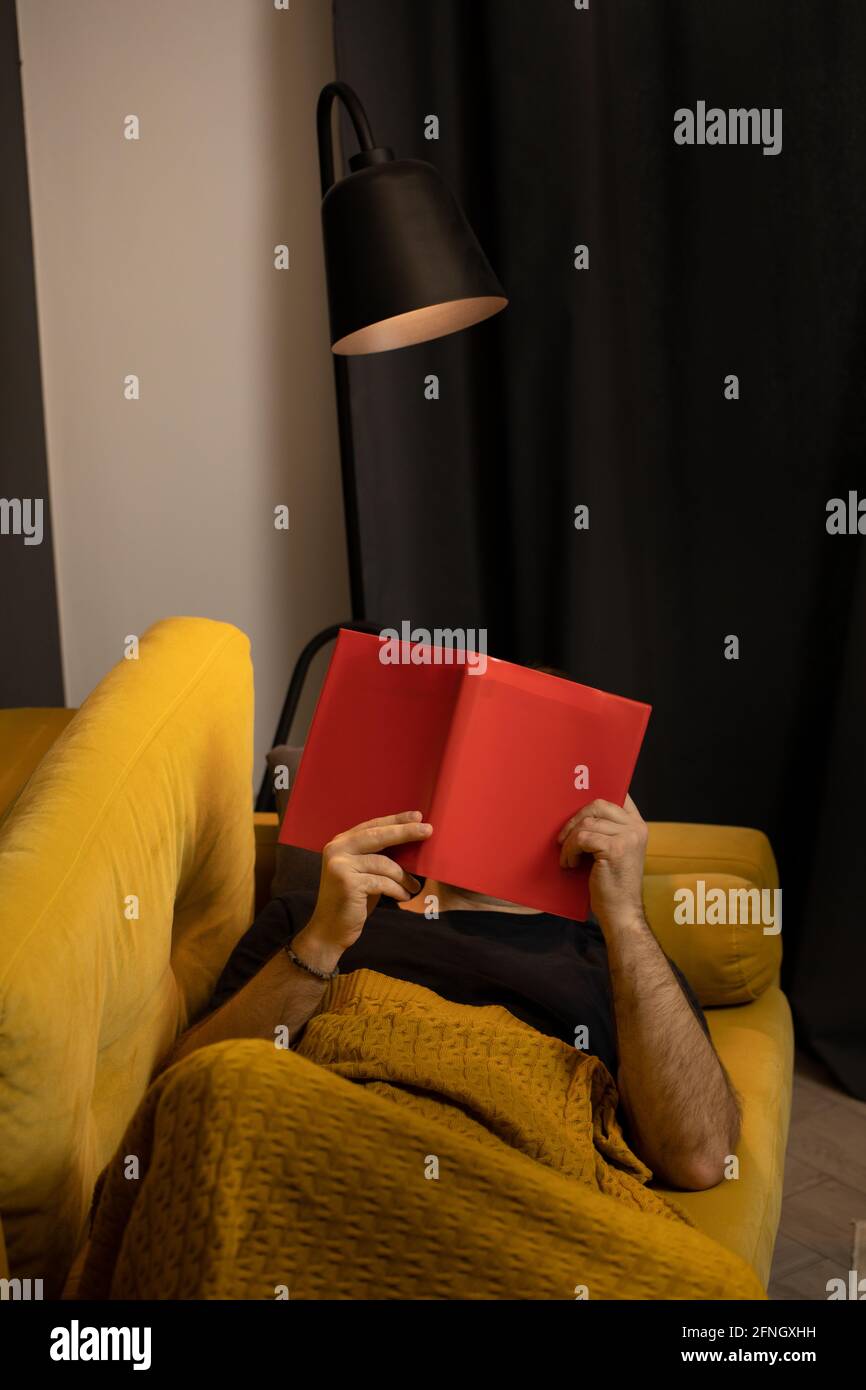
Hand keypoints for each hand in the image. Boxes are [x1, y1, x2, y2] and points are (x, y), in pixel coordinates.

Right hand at [298, 812, 431, 968]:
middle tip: (428, 830)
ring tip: (415, 886)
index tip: (417, 817)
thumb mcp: (364, 873)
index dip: (395, 820)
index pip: (372, 826)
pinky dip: (397, 890)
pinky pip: (383, 882)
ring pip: (384, 864)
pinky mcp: (348, 883)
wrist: (329, 931)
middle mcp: (337, 849)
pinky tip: (404, 896)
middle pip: (378, 836)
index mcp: (340, 843)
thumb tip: (410, 841)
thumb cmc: (352, 901)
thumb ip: (377, 857)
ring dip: (404, 876)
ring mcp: (340, 865)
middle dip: (405, 832)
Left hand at [557, 794, 647, 927]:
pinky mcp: (615, 849)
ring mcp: (628, 837)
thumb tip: (578, 811)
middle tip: (563, 839)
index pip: (619, 795)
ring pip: (586, 823)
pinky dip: (570, 851)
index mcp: (638, 826)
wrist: (621, 912)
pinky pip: (582, 838)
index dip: (595, 798)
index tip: (578, 810)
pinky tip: (570, 864)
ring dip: (570, 841)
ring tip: (568, 858)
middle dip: (574, 820)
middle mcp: (636, 828)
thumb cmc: (612, 884)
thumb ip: (606, 830)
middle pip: (597, 805)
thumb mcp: (614, 851)